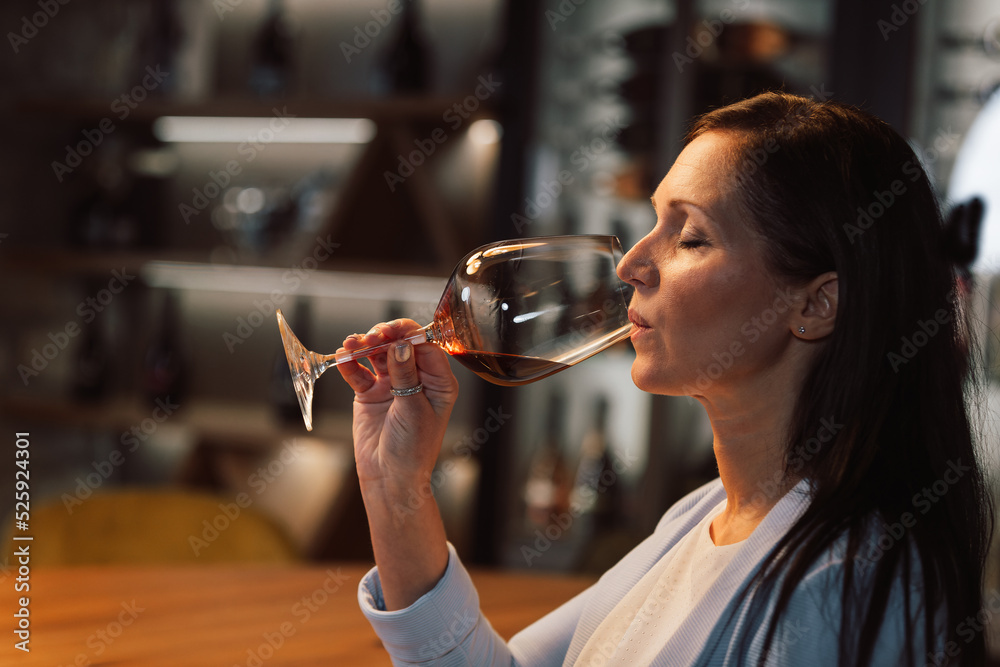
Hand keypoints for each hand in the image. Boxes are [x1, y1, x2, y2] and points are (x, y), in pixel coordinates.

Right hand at [335, 319, 458, 489]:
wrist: (389, 478)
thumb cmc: (413, 450)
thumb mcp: (413, 410)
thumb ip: (405, 376)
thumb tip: (401, 345)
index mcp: (438, 382)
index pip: (426, 347)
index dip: (409, 335)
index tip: (393, 332)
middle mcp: (417, 379)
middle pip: (400, 345)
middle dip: (385, 337)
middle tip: (371, 337)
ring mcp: (393, 385)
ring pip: (378, 355)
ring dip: (365, 346)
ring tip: (352, 344)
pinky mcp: (371, 393)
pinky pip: (360, 373)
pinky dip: (350, 364)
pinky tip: (343, 358)